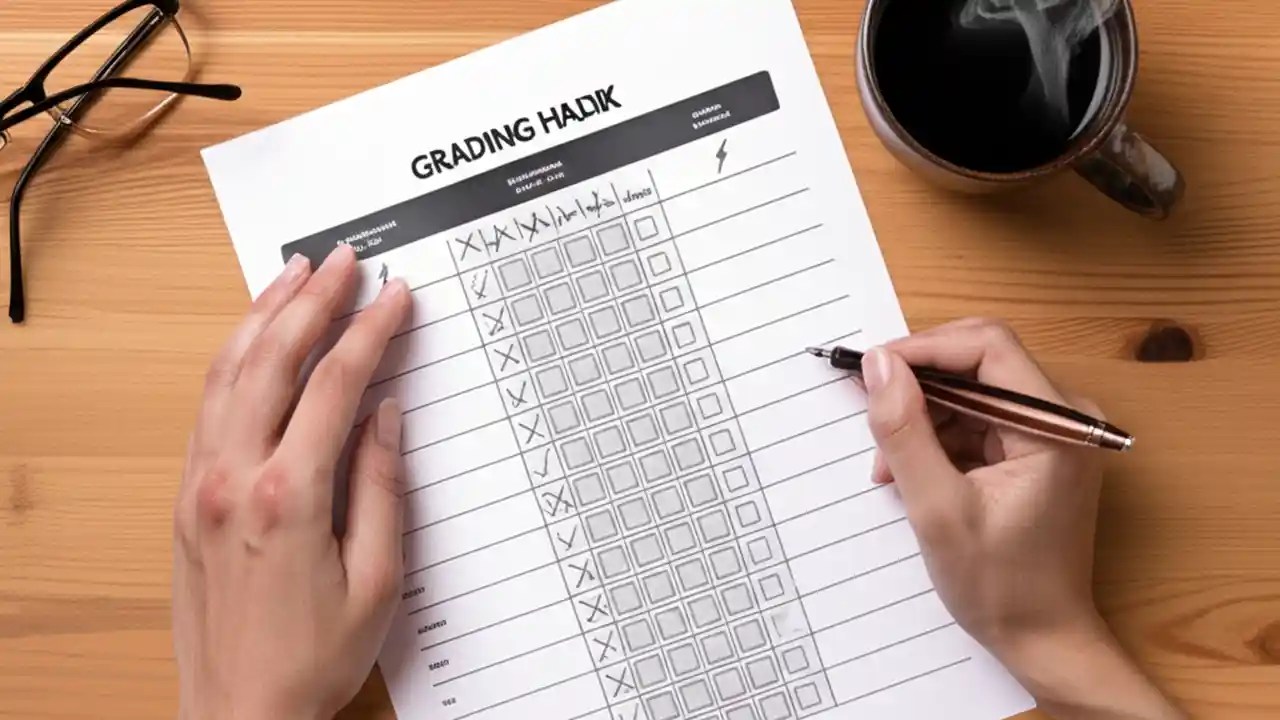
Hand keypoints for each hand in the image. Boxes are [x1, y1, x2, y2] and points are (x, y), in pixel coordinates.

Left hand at [172, 245, 411, 719]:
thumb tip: (386, 415)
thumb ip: (381, 488)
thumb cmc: (311, 659)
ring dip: (263, 316)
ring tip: (293, 275)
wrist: (239, 712)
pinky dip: (232, 357)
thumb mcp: (376, 581)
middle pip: (272, 360)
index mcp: (285, 497)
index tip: (396, 296)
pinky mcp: (186, 497)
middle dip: (313, 300)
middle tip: (344, 261)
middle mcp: (231, 478)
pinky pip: (207, 404)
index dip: (370, 331)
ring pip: (227, 372)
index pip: (334, 385)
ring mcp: (199, 483)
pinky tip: (252, 339)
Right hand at [861, 319, 1183, 719]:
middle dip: (919, 385)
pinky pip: (978, 418)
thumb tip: (878, 366)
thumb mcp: (938, 510)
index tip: (871, 371)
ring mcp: (1054, 432)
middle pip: (978, 362)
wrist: (1044, 640)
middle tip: (873, 415)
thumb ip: (906, 432)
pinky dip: (939, 436)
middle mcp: (1065, 416)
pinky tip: (912, 471)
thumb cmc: (1002, 587)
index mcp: (1057, 425)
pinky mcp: (1037, 449)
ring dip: (924, 416)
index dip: (923, 349)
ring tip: (890, 464)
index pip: (987, 346)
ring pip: (972, 389)